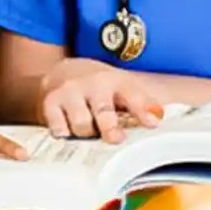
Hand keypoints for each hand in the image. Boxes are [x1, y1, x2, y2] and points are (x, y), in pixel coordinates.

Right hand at [39, 58, 162, 142]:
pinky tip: (68, 130)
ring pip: (81, 125)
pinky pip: (59, 129)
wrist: (63, 71)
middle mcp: (93, 83)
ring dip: (87, 134)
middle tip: (116, 139)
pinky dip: (65, 134)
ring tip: (89, 130)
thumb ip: (142, 104)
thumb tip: (160, 118)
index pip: (133, 95)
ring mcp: (70, 92)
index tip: (154, 122)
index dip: (144, 109)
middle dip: (110, 127)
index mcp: (116, 80)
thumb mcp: (122, 88)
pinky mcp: (50, 102)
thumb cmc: (99, 86)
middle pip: (103, 111)